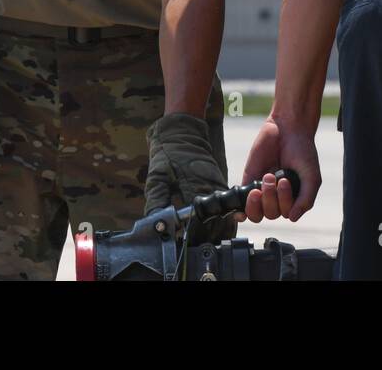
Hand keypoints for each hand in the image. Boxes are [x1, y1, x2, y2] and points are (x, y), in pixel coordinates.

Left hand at [144, 111, 236, 242]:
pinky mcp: (220, 186)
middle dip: (207, 240)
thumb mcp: (156, 177)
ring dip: (217, 233)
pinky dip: (221, 223)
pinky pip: (225, 210)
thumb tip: (155, 223)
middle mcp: (211, 189)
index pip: (200, 223)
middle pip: (217, 226)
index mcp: (195, 188)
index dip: (193, 238)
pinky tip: (211, 230)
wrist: (183, 133)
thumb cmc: (167, 154)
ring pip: (225, 220)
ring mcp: (218, 188)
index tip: (184, 246)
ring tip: (202, 242)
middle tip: (193, 248)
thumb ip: (156, 201)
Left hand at [239, 117, 320, 222]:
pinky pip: (241, 202)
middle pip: (270, 214)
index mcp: (293, 199)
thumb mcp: (311, 177)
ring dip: (258, 202)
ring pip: (256, 213)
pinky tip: (241, 211)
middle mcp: (277, 197)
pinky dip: (240, 211)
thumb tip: (293, 218)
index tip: (285, 181)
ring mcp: (262, 190)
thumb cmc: (303, 152)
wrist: (288, 129)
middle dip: (271, 198)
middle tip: (273, 177)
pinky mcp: (249, 180)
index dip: (284, 203)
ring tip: (262, 182)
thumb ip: (306, 199)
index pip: (286, 214)